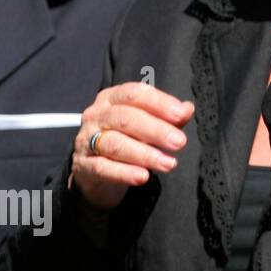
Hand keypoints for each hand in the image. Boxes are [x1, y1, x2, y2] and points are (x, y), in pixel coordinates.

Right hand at [70, 83, 193, 210]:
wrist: (96, 169)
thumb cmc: (128, 138)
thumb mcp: (148, 124)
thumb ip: (168, 117)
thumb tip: (187, 109)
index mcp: (112, 98)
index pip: (134, 94)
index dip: (159, 102)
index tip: (181, 115)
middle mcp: (96, 115)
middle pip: (125, 118)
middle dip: (156, 130)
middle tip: (179, 142)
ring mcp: (86, 140)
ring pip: (115, 144)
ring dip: (145, 154)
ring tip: (168, 163)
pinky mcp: (83, 165)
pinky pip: (103, 168)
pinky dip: (124, 172)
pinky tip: (143, 176)